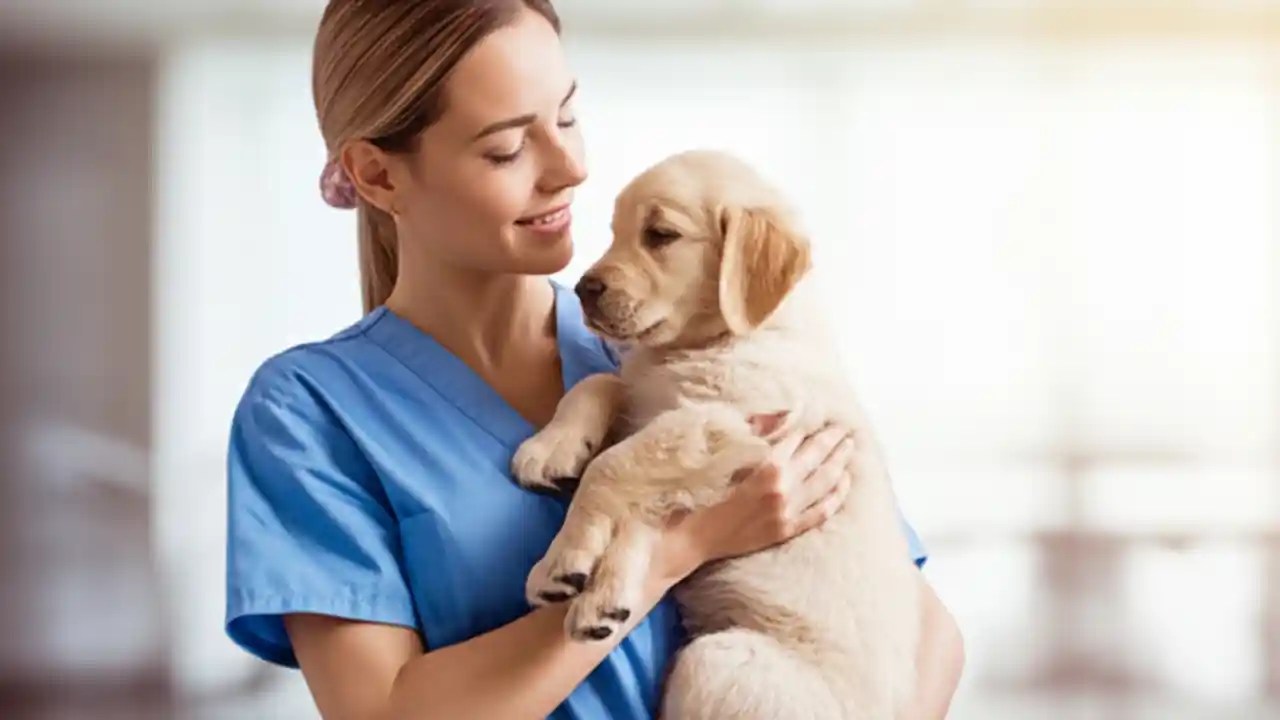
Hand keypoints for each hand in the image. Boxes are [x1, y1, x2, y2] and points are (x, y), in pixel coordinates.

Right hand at [652, 422, 855, 584]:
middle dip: (832, 441)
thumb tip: (785, 416)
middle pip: (816, 458)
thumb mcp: (724, 455)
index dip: (809, 429)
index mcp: (766, 467)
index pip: (796, 441)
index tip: (820, 420)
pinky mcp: (786, 530)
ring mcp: (787, 512)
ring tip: (849, 448)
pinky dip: (836, 496)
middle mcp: (783, 489)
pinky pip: (821, 512)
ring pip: (824, 483)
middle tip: (844, 429)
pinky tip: (845, 483)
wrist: (693, 537)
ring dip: (840, 463)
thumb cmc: (700, 492)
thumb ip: (755, 433)